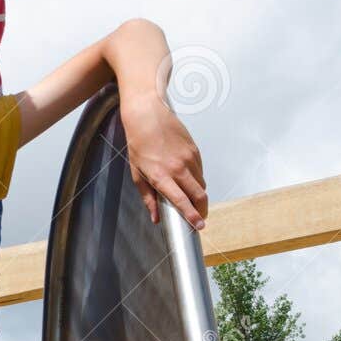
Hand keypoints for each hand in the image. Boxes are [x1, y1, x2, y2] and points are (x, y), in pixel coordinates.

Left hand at [119, 93, 207, 231]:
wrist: (147, 115)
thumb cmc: (139, 143)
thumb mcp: (137, 173)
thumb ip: (148, 197)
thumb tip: (156, 217)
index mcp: (161, 176)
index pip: (181, 200)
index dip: (191, 215)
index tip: (198, 225)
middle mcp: (178, 168)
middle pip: (199, 195)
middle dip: (202, 210)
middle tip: (200, 217)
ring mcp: (188, 158)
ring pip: (201, 184)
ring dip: (198, 194)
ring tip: (190, 197)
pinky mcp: (195, 151)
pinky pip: (200, 171)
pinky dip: (196, 179)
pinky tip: (186, 177)